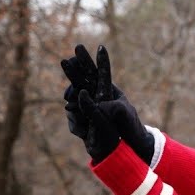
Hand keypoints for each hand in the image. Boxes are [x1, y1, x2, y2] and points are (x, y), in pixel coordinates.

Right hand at [60, 45, 154, 162]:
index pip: (97, 72)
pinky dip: (77, 126)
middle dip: (73, 72)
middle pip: (80, 80)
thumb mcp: (123, 113)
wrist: (126, 146)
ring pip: (72, 102)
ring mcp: (87, 108)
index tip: (79, 49)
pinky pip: (73, 119)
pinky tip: (85, 133)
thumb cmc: (129, 125)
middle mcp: (96, 96)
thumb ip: (108, 105)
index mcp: (108, 90)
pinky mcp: (82, 120)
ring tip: (83, 122)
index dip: (87, 61)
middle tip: (65, 61)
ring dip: (74, 111)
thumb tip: (87, 100)